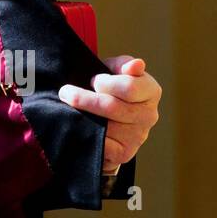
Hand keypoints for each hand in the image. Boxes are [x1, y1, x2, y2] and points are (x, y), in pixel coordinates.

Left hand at [59, 55, 160, 172]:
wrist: (105, 116)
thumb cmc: (109, 87)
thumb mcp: (114, 70)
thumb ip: (123, 64)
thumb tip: (136, 65)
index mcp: (151, 91)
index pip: (129, 87)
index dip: (105, 83)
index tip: (93, 80)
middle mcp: (149, 115)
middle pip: (112, 107)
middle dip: (84, 98)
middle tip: (65, 92)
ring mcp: (138, 136)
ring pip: (104, 126)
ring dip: (81, 116)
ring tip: (68, 107)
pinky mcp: (124, 152)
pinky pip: (102, 145)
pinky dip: (86, 134)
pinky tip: (76, 125)